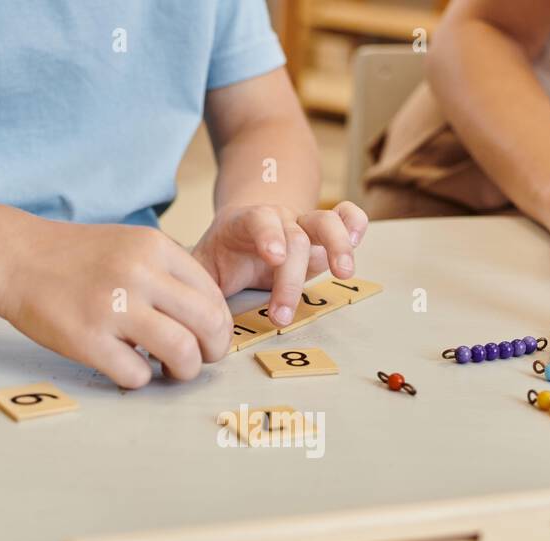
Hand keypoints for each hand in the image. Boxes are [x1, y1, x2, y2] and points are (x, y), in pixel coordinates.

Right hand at [0, 219, 231, 387]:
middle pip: (209, 325)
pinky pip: (137, 375)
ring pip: (183, 354)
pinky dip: (139, 378)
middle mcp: (139, 274)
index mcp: (155, 248)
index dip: (218, 326)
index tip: (206, 338)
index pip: (213, 296)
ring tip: (167, 369)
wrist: (15, 258)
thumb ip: (169, 274)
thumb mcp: (130, 245)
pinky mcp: (87, 339)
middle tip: (198, 359)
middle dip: (213, 352)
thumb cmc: (76, 259)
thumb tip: (209, 320)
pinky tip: (125, 365)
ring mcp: (113, 307)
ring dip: (183, 370)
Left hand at [190, 201, 368, 326]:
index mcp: (246, 223)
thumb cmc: (225, 253)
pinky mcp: (323, 231)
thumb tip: (190, 312)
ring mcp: (303, 222)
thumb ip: (197, 282)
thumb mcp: (205, 265)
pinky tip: (359, 240)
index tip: (274, 257)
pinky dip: (355, 223)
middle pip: (294, 237)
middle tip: (281, 316)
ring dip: (337, 245)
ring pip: (325, 222)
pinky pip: (345, 216)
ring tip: (344, 272)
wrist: (246, 227)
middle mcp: (279, 219)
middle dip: (291, 279)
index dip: (268, 235)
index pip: (259, 221)